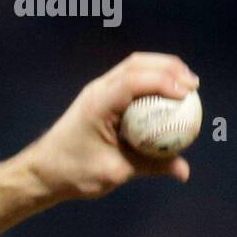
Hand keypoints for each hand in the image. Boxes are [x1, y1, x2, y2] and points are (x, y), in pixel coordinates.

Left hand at [18, 52, 199, 201]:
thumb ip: (151, 166)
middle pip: (137, 64)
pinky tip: (167, 97)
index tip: (189, 94)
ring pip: (133, 67)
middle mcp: (96, 91)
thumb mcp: (115, 172)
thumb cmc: (73, 172)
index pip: (133, 81)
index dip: (164, 81)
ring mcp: (96, 91)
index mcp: (97, 105)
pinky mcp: (99, 98)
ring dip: (161, 70)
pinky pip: (129, 81)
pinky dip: (150, 82)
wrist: (42, 171)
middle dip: (169, 68)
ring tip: (186, 86)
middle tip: (194, 86)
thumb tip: (184, 170)